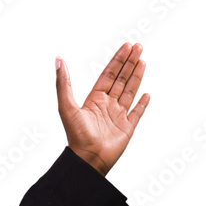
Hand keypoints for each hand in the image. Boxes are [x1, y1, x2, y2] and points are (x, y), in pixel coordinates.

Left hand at [55, 42, 149, 175]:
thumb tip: (58, 60)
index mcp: (95, 99)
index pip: (109, 74)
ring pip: (130, 92)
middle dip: (129, 63)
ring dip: (137, 76)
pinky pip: (137, 113)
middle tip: (138, 47)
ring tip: (143, 61)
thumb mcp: (66, 105)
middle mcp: (107, 105)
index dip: (118, 59)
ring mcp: (118, 116)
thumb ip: (63, 83)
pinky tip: (146, 94)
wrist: (88, 159)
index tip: (126, 46)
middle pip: (121, 79)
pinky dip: (142, 104)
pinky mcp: (127, 129)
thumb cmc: (76, 135)